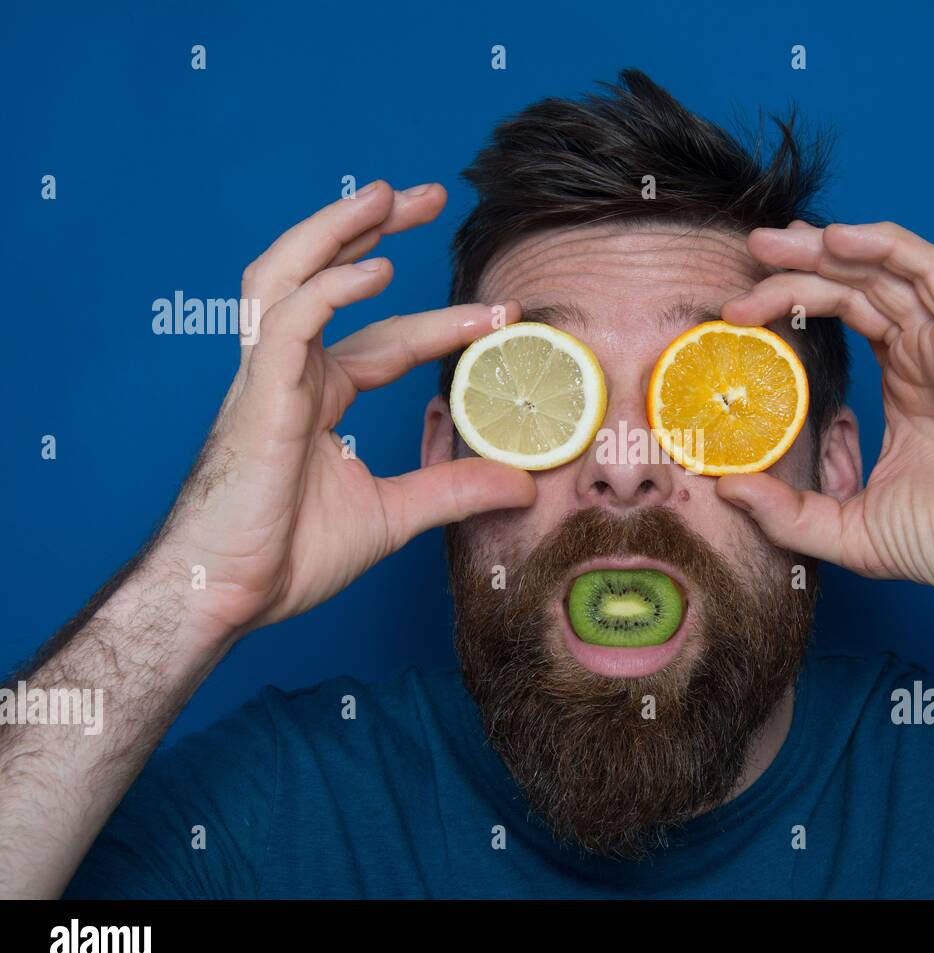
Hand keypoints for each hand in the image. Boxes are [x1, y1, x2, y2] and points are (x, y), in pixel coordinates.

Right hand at [148, 181, 535, 645]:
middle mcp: (293, 372)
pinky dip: (330, 291)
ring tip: (385, 195)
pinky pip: (288, 323)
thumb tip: (525, 485)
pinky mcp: (257, 396)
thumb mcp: (394, 515)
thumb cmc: (287, 556)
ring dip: (337, 231)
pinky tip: (376, 272)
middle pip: (329, 277)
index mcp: (319, 394)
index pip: (389, 341)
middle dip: (375, 230)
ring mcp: (269, 378)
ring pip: (291, 276)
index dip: (444, 323)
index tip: (504, 313)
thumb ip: (455, 489)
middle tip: (431, 195)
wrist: (228, 595)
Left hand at [717, 220, 933, 647]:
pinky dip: (886, 245)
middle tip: (746, 257)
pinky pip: (932, 270)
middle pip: (856, 284)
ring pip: (884, 268)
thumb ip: (787, 512)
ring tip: (768, 245)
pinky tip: (834, 241)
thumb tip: (725, 489)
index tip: (738, 313)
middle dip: (799, 264)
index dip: (794, 303)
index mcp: (906, 384)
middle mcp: (927, 353)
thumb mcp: (848, 530)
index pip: (845, 317)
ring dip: (825, 248)